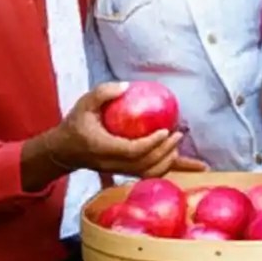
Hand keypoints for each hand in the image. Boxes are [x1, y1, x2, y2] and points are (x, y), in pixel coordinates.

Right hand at [50, 82, 207, 177]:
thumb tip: (127, 86)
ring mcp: (120, 171)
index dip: (150, 144)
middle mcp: (112, 164)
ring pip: (148, 174)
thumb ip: (103, 93)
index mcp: (102, 149)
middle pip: (144, 165)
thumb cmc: (76, 124)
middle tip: (177, 134)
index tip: (165, 131)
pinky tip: (196, 167)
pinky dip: (171, 169)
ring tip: (178, 144)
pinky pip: (150, 173)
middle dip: (164, 152)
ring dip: (167, 163)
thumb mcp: (84, 103)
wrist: (64, 151)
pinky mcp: (126, 171)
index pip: (130, 152)